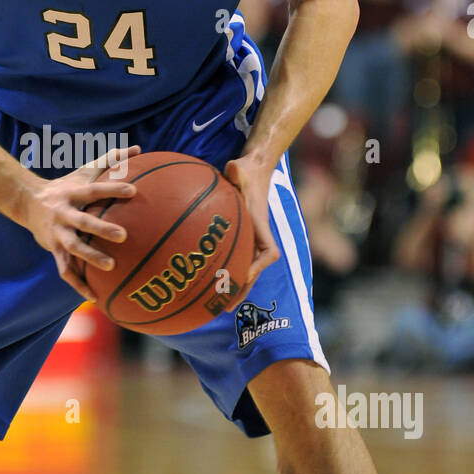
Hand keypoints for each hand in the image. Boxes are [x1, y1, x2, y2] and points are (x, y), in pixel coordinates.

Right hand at [16, 145, 140, 299]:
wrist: (27, 202)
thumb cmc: (65, 186)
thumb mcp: (84, 171)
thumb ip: (110, 161)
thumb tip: (137, 148)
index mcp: (73, 194)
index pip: (95, 190)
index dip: (112, 189)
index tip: (133, 191)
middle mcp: (64, 214)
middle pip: (83, 222)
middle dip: (101, 229)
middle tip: (123, 235)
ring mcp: (57, 234)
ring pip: (73, 249)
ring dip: (91, 258)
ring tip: (112, 267)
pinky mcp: (53, 250)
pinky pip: (66, 271)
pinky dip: (79, 285)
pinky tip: (96, 296)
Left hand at [222, 152, 279, 308]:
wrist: (254, 170)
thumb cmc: (247, 170)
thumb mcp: (242, 168)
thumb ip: (238, 169)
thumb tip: (232, 166)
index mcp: (259, 225)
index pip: (268, 251)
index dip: (258, 265)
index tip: (244, 275)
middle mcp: (257, 236)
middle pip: (255, 270)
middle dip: (242, 289)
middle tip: (226, 307)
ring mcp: (250, 239)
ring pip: (245, 270)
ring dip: (234, 289)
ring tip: (216, 307)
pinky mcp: (241, 239)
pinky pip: (234, 260)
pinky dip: (224, 273)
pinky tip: (204, 283)